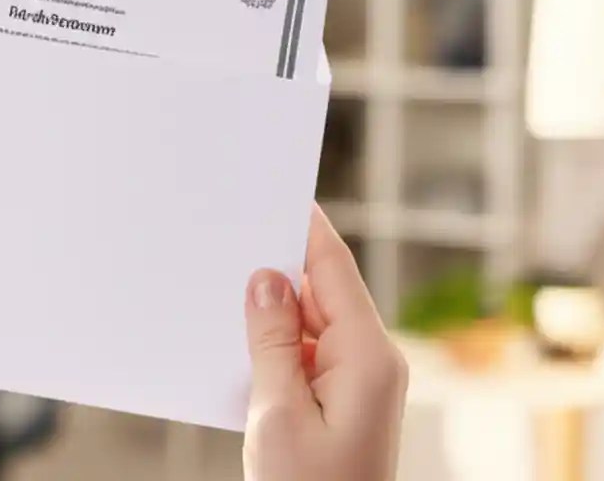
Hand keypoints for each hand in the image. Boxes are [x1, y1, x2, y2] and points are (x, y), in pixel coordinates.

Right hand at [242, 205, 407, 480]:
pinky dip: (281, 342)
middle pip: (326, 290)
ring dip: (276, 310)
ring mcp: (363, 383)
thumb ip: (272, 339)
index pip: (335, 269)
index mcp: (368, 356)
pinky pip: (312, 353)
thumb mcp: (277, 412)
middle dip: (281, 267)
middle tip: (234, 235)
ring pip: (316, 322)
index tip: (278, 190)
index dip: (305, 227)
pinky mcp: (346, 402)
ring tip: (229, 290)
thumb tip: (267, 278)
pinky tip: (246, 341)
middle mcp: (374, 362)